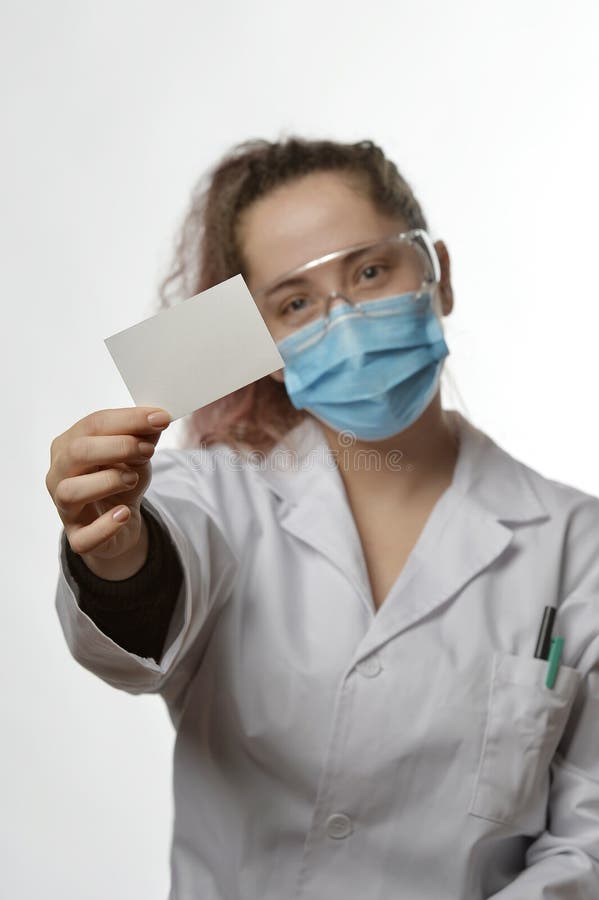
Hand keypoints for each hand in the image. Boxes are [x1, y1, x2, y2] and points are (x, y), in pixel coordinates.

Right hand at [46, 407, 171, 564]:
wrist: (120, 520)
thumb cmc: (121, 479)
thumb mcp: (136, 454)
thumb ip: (143, 436)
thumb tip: (156, 418)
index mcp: (69, 445)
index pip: (93, 424)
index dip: (128, 420)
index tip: (160, 419)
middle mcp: (59, 474)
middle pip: (76, 452)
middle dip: (117, 446)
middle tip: (148, 450)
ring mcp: (64, 507)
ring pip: (70, 492)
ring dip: (107, 481)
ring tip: (132, 479)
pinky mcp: (77, 537)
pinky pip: (85, 536)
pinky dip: (106, 525)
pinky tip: (124, 514)